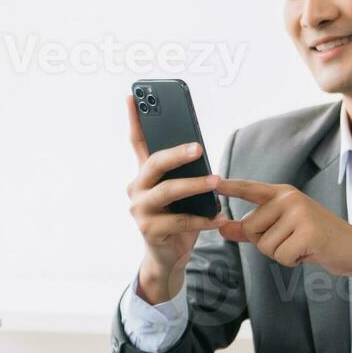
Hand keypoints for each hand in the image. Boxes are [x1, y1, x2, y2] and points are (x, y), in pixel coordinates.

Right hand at [125, 95, 226, 304]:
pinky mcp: (149, 230)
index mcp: (144, 175)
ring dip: (194, 186)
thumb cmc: (178, 218)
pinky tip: (219, 217)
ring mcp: (140, 210)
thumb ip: (183, 172)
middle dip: (176, 153)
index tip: (133, 95)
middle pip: (154, 164)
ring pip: (168, 192)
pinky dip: (203, 219)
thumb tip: (199, 151)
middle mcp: (136, 189)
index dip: (134, 119)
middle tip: (198, 147)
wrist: (169, 257)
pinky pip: (180, 221)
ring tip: (216, 181)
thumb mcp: (181, 192)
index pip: (137, 142)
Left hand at [214, 179, 351, 293]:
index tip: (211, 181)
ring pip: (265, 245)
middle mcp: (290, 198)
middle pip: (251, 228)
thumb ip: (251, 228)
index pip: (250, 189)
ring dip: (281, 254)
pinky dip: (293, 261)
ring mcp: (300, 213)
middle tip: (292, 240)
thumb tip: (222, 228)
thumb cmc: (316, 239)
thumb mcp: (282, 230)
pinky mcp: (308, 232)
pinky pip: (281, 256)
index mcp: (283, 194)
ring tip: (302, 245)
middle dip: (266, 243)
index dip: (229, 187)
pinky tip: (309, 252)